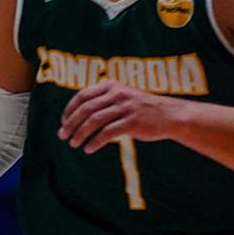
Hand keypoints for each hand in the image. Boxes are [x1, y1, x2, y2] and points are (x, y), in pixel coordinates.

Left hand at [59, 80, 184, 151]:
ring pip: (94, 121)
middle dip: (70, 124)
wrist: (171, 115)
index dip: (69, 110)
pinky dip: (95, 142)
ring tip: (74, 144)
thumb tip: (74, 116)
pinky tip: (88, 149)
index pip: (82, 96)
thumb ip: (101, 101)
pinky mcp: (132, 122)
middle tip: (62, 136)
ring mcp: (126, 107)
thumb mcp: (121, 97)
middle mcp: (118, 94)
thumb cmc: (141, 109)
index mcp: (112, 86)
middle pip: (85, 109)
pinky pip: (107, 133)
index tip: (63, 122)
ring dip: (80, 134)